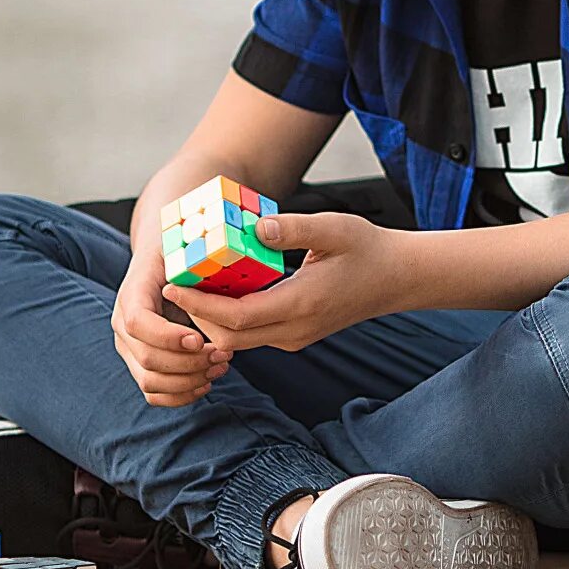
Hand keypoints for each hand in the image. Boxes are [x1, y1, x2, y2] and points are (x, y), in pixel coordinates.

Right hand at [113, 244, 231, 406]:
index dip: (167, 336)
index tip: (199, 339)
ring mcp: (128, 348)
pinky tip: (206, 382)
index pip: (137, 323)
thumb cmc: (178, 253)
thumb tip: (209, 293)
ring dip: (189, 381)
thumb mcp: (182, 250)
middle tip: (224, 354)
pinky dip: (181, 395)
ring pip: (150, 381)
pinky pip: (153, 394)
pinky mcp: (139, 364)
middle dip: (191, 362)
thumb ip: (190, 267)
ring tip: (220, 366)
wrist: (161, 259)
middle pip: (147, 358)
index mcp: (131, 294)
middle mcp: (122, 324)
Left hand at [168, 211, 410, 353]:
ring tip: (191, 286)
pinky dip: (229, 320)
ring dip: (210, 320)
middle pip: (228, 338)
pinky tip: (220, 291)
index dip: (197, 304)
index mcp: (299, 305)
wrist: (397, 278)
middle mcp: (293, 330)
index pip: (233, 318)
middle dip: (195, 315)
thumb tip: (256, 227)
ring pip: (238, 341)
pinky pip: (252, 335)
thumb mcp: (333, 228)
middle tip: (174, 283)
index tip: (172, 283)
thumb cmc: (367, 249)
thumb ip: (293, 228)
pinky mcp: (295, 336)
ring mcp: (294, 338)